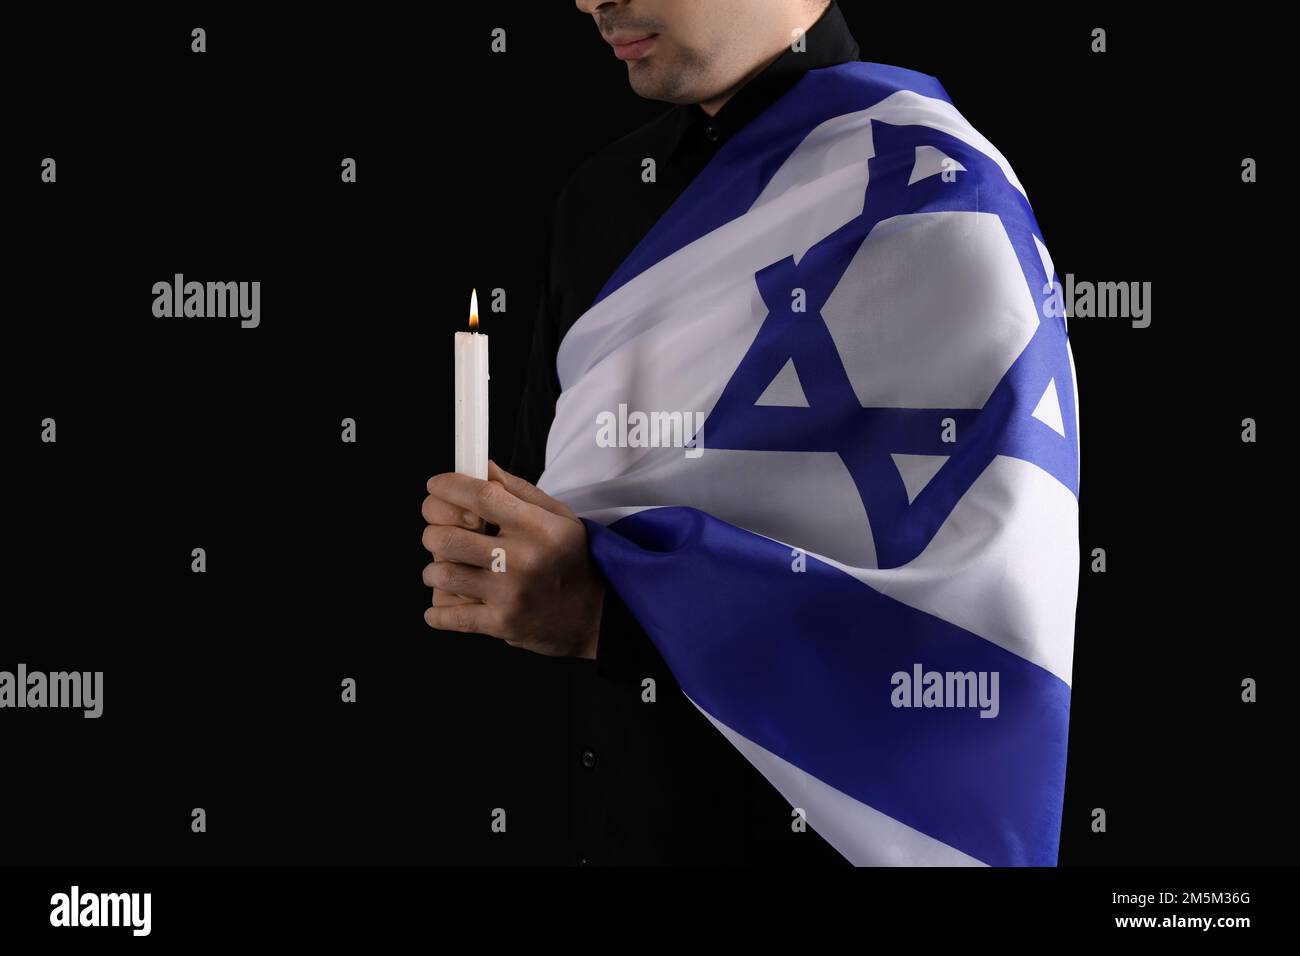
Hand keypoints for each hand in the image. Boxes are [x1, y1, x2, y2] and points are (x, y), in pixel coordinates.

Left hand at [421, 460, 605, 658]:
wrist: (596, 614)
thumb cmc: (572, 559)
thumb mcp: (559, 516)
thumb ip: (518, 490)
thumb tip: (480, 466)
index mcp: (536, 527)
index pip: (480, 496)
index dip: (449, 486)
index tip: (436, 485)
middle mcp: (521, 559)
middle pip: (447, 537)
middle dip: (433, 530)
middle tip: (440, 532)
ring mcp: (509, 595)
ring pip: (441, 575)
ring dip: (435, 570)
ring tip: (450, 568)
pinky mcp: (501, 624)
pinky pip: (447, 615)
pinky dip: (437, 610)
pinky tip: (448, 599)